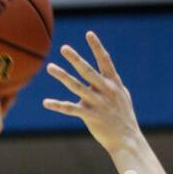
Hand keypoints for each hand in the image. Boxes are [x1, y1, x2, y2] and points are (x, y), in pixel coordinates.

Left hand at [43, 32, 139, 153]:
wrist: (126, 139)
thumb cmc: (124, 117)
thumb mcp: (122, 96)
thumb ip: (112, 83)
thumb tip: (107, 74)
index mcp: (114, 82)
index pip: (105, 61)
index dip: (97, 47)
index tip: (89, 33)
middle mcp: (105, 90)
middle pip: (87, 71)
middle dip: (75, 58)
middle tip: (64, 48)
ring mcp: (97, 103)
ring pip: (76, 86)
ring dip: (62, 76)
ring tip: (50, 67)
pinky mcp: (89, 116)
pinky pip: (70, 109)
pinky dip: (57, 105)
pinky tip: (46, 102)